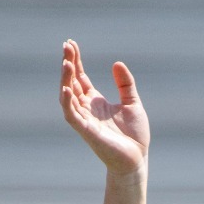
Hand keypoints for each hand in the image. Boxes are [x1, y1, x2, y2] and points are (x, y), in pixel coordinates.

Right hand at [60, 39, 149, 173]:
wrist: (137, 159)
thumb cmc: (134, 135)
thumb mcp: (132, 103)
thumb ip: (125, 84)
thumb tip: (117, 63)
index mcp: (95, 102)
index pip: (80, 78)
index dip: (75, 61)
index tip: (70, 44)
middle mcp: (86, 109)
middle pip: (72, 83)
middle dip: (68, 65)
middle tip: (66, 46)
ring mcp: (84, 120)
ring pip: (68, 97)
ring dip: (66, 80)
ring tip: (66, 63)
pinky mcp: (86, 132)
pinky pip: (72, 115)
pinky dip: (67, 102)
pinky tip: (66, 88)